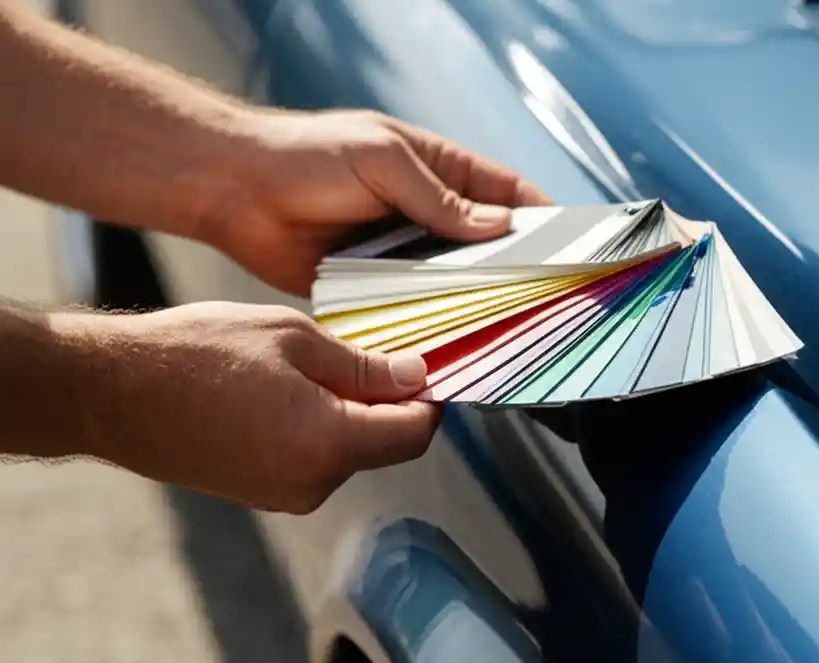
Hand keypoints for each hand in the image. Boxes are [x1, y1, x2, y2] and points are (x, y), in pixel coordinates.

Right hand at [61, 302, 439, 512]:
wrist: (110, 393)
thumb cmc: (195, 354)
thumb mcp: (292, 338)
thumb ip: (364, 364)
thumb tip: (418, 376)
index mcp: (328, 444)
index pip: (415, 432)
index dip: (431, 397)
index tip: (428, 364)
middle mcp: (313, 483)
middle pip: (386, 445)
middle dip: (389, 401)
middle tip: (370, 351)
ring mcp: (283, 495)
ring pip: (349, 452)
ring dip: (350, 412)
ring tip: (311, 366)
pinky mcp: (260, 493)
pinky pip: (313, 460)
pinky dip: (318, 427)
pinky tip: (286, 391)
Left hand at [201, 109, 553, 295]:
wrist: (235, 190)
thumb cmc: (308, 157)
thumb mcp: (383, 162)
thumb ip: (440, 198)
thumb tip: (500, 227)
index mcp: (437, 169)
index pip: (504, 193)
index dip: (541, 216)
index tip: (574, 245)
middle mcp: (426, 212)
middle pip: (486, 243)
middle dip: (515, 267)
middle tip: (548, 298)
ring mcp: (401, 250)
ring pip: (454, 280)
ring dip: (476, 299)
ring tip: (511, 327)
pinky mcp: (374, 284)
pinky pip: (414, 305)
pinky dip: (433, 320)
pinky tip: (455, 340)